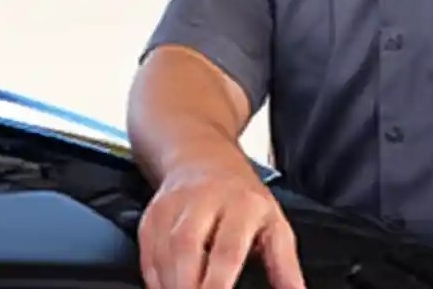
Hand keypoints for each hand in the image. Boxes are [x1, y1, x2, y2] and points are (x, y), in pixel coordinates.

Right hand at [138, 161, 305, 288]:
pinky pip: (147, 251)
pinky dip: (154, 278)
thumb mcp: (274, 223)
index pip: (227, 250)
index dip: (219, 283)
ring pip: (163, 250)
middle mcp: (205, 200)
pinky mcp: (153, 214)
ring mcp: (175, 205)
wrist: (202, 156)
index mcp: (243, 204)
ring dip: (169, 284)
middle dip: (186, 285)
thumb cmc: (243, 198)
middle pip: (187, 248)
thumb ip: (284, 264)